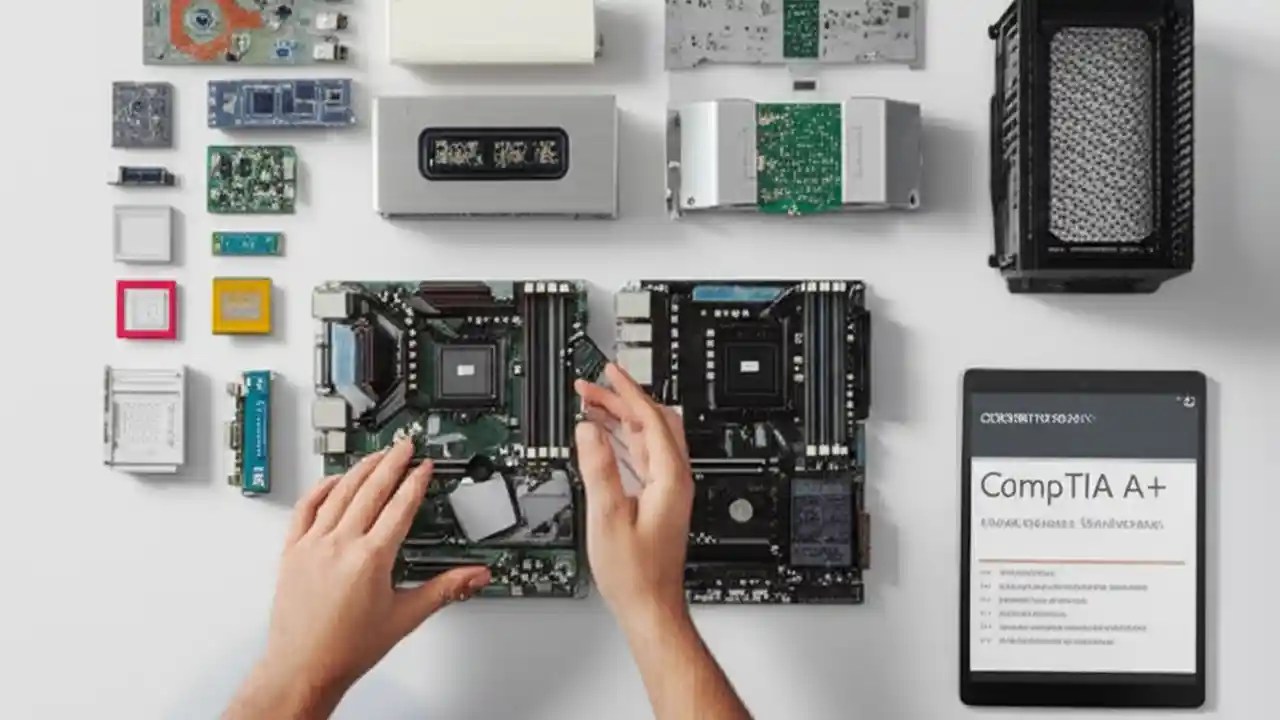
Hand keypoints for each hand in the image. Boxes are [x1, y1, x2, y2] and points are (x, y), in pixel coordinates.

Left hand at [225, 440, 489, 718]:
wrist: (304, 668)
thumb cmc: (346, 649)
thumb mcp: (405, 616)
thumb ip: (444, 590)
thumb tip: (474, 577)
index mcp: (371, 559)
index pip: (400, 506)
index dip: (415, 482)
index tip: (424, 467)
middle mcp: (340, 545)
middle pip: (371, 490)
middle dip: (392, 463)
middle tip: (404, 447)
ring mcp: (313, 545)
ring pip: (340, 493)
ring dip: (361, 469)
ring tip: (376, 456)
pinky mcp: (292, 551)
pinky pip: (305, 508)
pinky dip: (322, 489)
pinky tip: (333, 481)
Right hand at [574, 364, 692, 625]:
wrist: (649, 606)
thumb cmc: (636, 573)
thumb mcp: (608, 517)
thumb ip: (599, 469)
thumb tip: (588, 430)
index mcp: (670, 478)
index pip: (652, 419)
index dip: (628, 391)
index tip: (610, 372)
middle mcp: (673, 479)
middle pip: (654, 423)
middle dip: (622, 400)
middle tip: (592, 386)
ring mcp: (666, 489)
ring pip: (647, 438)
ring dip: (620, 418)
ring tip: (589, 405)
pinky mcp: (656, 499)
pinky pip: (641, 456)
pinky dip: (621, 440)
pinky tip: (601, 440)